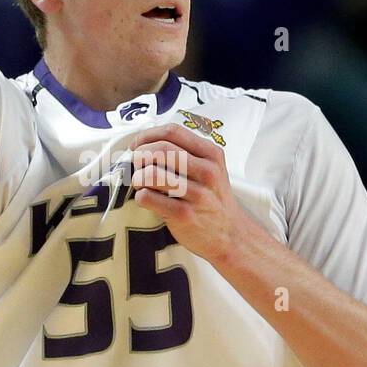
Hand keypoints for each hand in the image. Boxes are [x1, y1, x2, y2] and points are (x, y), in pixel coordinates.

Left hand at [130, 123, 247, 264]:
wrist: (230, 234)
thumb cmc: (213, 199)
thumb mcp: (211, 169)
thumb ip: (186, 153)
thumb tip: (146, 143)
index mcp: (211, 154)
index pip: (172, 131)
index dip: (148, 136)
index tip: (138, 145)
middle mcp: (207, 171)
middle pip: (160, 150)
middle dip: (140, 155)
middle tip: (137, 165)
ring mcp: (197, 194)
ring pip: (152, 174)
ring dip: (138, 177)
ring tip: (141, 183)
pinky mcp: (184, 215)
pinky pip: (148, 198)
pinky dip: (140, 196)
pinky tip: (147, 199)